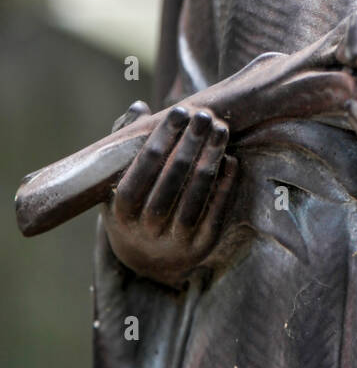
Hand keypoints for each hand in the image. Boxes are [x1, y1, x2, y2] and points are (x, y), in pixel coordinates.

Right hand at [102, 101, 236, 286]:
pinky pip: (215, 212)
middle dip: (190, 144)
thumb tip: (139, 107)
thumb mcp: (115, 182)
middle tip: (204, 115)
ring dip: (210, 159)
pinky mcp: (200, 248)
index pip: (143, 170)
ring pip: (196, 196)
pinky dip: (224, 184)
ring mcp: (174, 242)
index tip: (179, 111)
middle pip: (172, 181)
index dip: (162, 138)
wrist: (146, 260)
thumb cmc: (131, 206)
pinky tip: (230, 158)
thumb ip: (124, 143)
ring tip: (221, 129)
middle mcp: (146, 231)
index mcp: (121, 212)